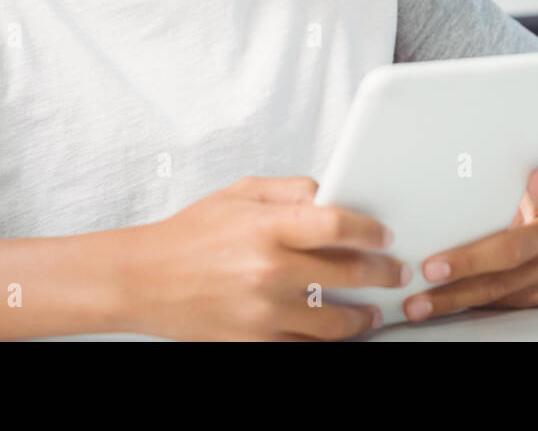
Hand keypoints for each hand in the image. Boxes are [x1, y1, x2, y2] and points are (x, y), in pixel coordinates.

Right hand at [124, 175, 409, 340]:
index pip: (337, 226)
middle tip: (397, 274)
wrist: (140, 280)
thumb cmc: (189, 234)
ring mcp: (261, 313)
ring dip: (362, 319)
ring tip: (373, 314)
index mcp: (266, 228)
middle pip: (347, 274)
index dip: (371, 231)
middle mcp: (267, 271)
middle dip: (383, 275)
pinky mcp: (252, 342)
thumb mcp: (239, 194)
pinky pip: (303, 347)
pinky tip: (336, 334)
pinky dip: (325, 343)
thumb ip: (290, 190)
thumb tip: (332, 193)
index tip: (387, 236)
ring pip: (333, 323)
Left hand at [402, 168, 537, 322]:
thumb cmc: (532, 206)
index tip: (535, 178)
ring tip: (418, 303)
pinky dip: (462, 304)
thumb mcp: (527, 187)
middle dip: (467, 262)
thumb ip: (505, 181)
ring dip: (454, 297)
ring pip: (499, 288)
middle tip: (430, 268)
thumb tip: (455, 162)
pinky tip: (435, 304)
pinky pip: (497, 304)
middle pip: (513, 252)